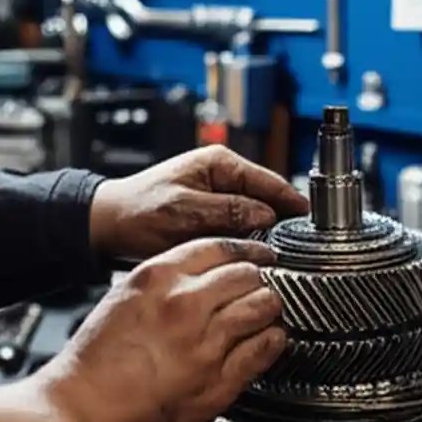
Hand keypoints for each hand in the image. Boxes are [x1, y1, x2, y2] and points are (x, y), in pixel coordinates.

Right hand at [33, 238, 286, 421]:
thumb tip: (199, 279)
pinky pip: (266, 347)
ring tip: (267, 316)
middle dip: (259, 282)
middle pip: (248, 275)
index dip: (248, 252)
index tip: (259, 257)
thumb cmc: (94, 366)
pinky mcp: (221, 379)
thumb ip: (165, 285)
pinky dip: (273, 341)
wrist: (81, 414)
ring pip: (264, 306)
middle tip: (261, 291)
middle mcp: (186, 304)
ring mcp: (207, 342)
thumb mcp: (124, 301)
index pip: (223, 247)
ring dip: (269, 310)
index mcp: (159, 279)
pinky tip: (268, 341)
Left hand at [89, 145, 309, 261]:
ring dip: (266, 234)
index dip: (294, 201)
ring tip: (282, 254)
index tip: (314, 220)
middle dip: (282, 222)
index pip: (270, 181)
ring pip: (257, 218)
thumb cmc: (136, 212)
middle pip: (269, 200)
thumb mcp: (183, 211)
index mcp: (220, 164)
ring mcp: (221, 198)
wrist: (107, 227)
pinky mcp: (215, 218)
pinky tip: (257, 257)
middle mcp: (224, 178)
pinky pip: (242, 229)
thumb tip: (266, 216)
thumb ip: (227, 211)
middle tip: (299, 245)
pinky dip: (250, 241)